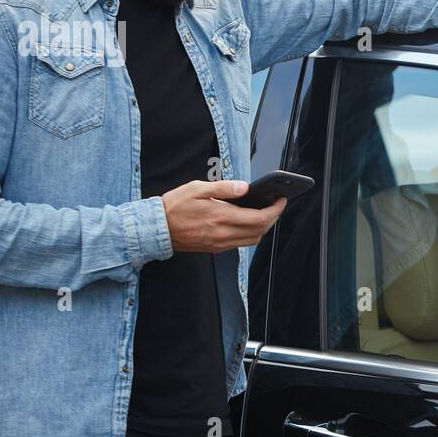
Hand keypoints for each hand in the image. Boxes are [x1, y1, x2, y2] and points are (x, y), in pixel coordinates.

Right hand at [162, 179, 287, 252]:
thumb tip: (245, 188)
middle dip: (273, 218)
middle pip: (261, 231)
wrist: (156, 228)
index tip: (281, 200)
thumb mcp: (198, 188)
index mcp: (222, 217)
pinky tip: (247, 222)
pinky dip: (250, 234)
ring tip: (264, 213)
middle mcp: (223, 233)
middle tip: (275, 205)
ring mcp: (220, 243)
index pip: (260, 218)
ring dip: (263, 228)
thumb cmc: (174, 206)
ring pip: (253, 240)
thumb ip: (224, 188)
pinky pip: (240, 244)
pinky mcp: (215, 248)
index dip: (275, 210)